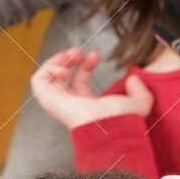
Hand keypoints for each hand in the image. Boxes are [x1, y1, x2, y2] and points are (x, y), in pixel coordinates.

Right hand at [29, 48, 154, 129]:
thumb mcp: (139, 103)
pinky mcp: (48, 100)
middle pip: (63, 76)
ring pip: (48, 77)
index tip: (96, 54)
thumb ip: (141, 91)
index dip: (86, 63)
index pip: (81, 80)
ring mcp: (59, 103)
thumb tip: (134, 79)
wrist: (108, 127)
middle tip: (78, 51)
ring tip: (70, 56)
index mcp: (88, 106)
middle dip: (69, 58)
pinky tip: (63, 68)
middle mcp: (71, 105)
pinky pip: (38, 80)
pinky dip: (48, 68)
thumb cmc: (122, 120)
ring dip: (57, 60)